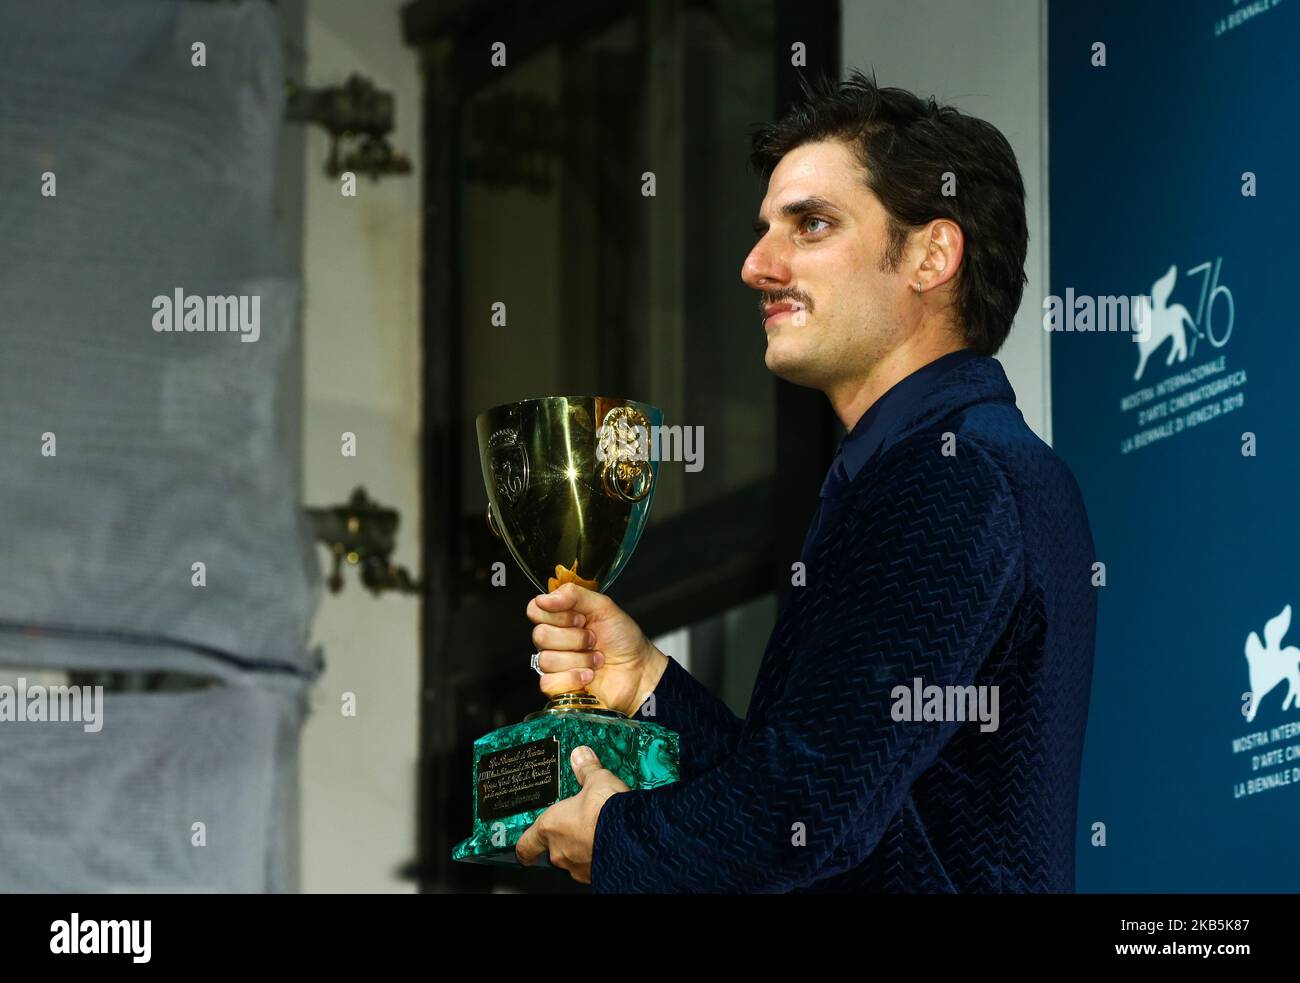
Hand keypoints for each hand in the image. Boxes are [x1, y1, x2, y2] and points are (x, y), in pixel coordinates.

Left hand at [515, 745, 628, 881]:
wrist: (633, 838)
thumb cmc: (607, 811)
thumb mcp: (597, 780)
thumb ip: (586, 769)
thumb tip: (580, 755)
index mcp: (550, 826)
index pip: (526, 844)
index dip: (525, 846)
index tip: (525, 848)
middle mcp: (560, 851)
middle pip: (553, 850)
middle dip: (565, 839)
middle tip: (578, 827)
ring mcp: (578, 867)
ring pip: (574, 860)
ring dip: (582, 849)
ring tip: (598, 834)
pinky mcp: (596, 877)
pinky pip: (592, 868)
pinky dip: (598, 858)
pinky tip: (611, 846)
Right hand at [527, 582, 666, 717]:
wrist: (639, 670)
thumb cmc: (623, 639)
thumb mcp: (604, 607)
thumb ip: (574, 595)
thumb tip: (545, 597)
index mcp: (562, 618)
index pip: (535, 610)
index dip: (557, 614)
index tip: (581, 618)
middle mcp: (555, 640)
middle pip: (540, 635)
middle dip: (574, 638)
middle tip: (594, 640)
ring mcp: (555, 665)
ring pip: (546, 660)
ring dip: (580, 659)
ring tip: (597, 659)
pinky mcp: (558, 687)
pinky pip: (548, 682)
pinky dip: (573, 678)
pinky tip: (589, 676)